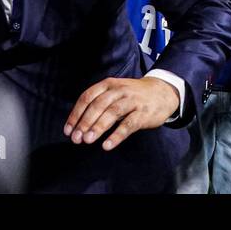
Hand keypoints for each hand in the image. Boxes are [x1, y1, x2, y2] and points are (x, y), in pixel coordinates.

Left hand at [64, 75, 179, 150]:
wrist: (162, 91)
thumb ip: (99, 103)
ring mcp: (132, 101)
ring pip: (112, 113)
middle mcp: (119, 90)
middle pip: (98, 105)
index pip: (87, 97)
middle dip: (85, 122)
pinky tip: (107, 145)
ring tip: (88, 140)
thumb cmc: (133, 95)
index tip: (68, 130)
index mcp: (108, 84)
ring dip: (98, 127)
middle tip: (76, 138)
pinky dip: (116, 135)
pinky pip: (128, 125)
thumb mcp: (115, 91)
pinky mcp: (143, 113)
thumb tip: (78, 125)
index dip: (76, 114)